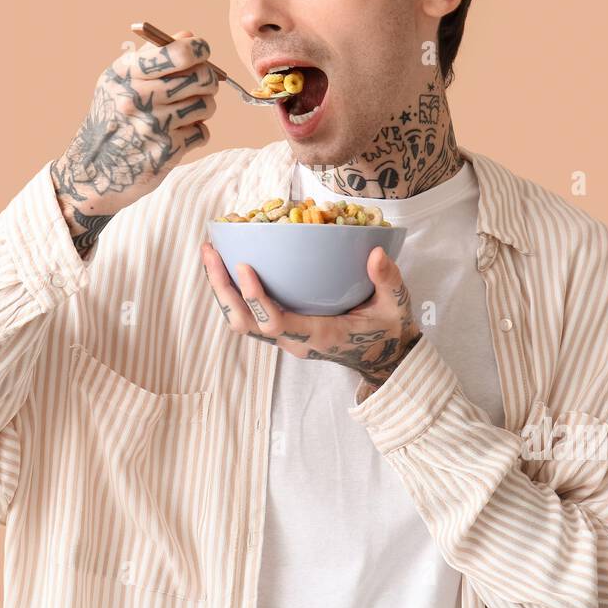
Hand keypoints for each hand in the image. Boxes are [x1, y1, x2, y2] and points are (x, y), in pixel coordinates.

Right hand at [53, 30, 217, 254]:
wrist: (93, 168)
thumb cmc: (113, 118)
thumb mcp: (119, 82)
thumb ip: (152, 57)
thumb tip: (189, 36)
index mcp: (126, 73)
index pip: (177, 53)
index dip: (199, 49)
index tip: (201, 52)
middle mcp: (138, 98)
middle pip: (201, 77)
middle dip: (208, 79)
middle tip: (201, 85)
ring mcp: (153, 126)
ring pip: (206, 105)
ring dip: (203, 108)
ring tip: (186, 112)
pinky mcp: (166, 151)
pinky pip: (202, 132)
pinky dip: (196, 133)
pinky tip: (178, 135)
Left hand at [201, 241, 421, 387]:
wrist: (383, 357)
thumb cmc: (389, 329)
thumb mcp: (396, 305)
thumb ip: (388, 280)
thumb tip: (375, 253)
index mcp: (319, 336)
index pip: (276, 323)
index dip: (255, 298)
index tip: (244, 266)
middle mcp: (294, 340)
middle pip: (243, 322)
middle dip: (222, 288)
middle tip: (211, 250)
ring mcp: (285, 337)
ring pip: (240, 320)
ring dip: (221, 288)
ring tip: (211, 252)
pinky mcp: (282, 329)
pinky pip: (249, 315)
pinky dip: (234, 290)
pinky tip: (228, 263)